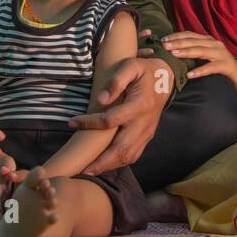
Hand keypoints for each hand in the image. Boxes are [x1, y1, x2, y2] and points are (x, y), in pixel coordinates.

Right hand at [0, 153, 17, 228]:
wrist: (0, 165)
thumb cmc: (4, 164)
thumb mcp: (5, 163)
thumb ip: (6, 167)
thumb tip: (5, 171)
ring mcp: (1, 197)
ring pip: (1, 210)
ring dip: (1, 220)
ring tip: (1, 232)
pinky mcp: (5, 198)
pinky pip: (6, 208)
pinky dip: (7, 216)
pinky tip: (12, 226)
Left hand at [67, 57, 170, 175]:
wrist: (164, 79)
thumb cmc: (144, 71)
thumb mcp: (131, 66)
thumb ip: (116, 81)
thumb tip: (101, 100)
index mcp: (139, 105)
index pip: (111, 120)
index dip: (90, 123)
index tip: (72, 122)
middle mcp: (143, 123)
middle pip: (121, 148)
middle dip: (101, 161)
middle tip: (82, 168)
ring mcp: (147, 132)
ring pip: (128, 156)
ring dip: (109, 166)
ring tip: (90, 170)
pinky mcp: (147, 136)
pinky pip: (134, 155)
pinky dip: (119, 163)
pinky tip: (105, 165)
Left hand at [160, 31, 236, 93]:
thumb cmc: (220, 66)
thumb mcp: (206, 56)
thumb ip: (194, 53)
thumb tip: (172, 52)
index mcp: (208, 40)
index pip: (190, 35)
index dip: (176, 36)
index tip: (163, 39)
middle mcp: (214, 44)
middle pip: (193, 41)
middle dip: (178, 43)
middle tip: (164, 46)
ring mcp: (221, 54)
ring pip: (201, 51)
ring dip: (186, 52)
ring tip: (174, 54)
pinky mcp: (226, 66)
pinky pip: (211, 68)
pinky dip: (200, 70)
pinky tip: (190, 75)